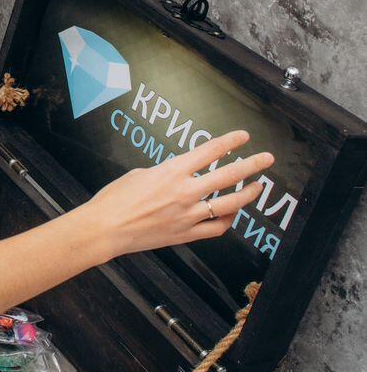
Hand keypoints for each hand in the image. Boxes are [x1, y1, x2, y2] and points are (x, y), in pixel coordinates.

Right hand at [80, 130, 273, 261]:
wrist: (105, 228)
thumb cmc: (115, 199)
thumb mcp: (140, 174)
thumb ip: (166, 173)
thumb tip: (178, 175)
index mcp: (171, 172)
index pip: (209, 152)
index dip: (230, 142)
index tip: (243, 137)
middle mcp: (184, 192)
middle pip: (227, 176)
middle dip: (251, 165)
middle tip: (267, 159)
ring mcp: (187, 215)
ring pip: (229, 204)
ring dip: (247, 194)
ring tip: (258, 187)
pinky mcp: (185, 234)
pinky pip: (215, 228)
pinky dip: (228, 220)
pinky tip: (232, 214)